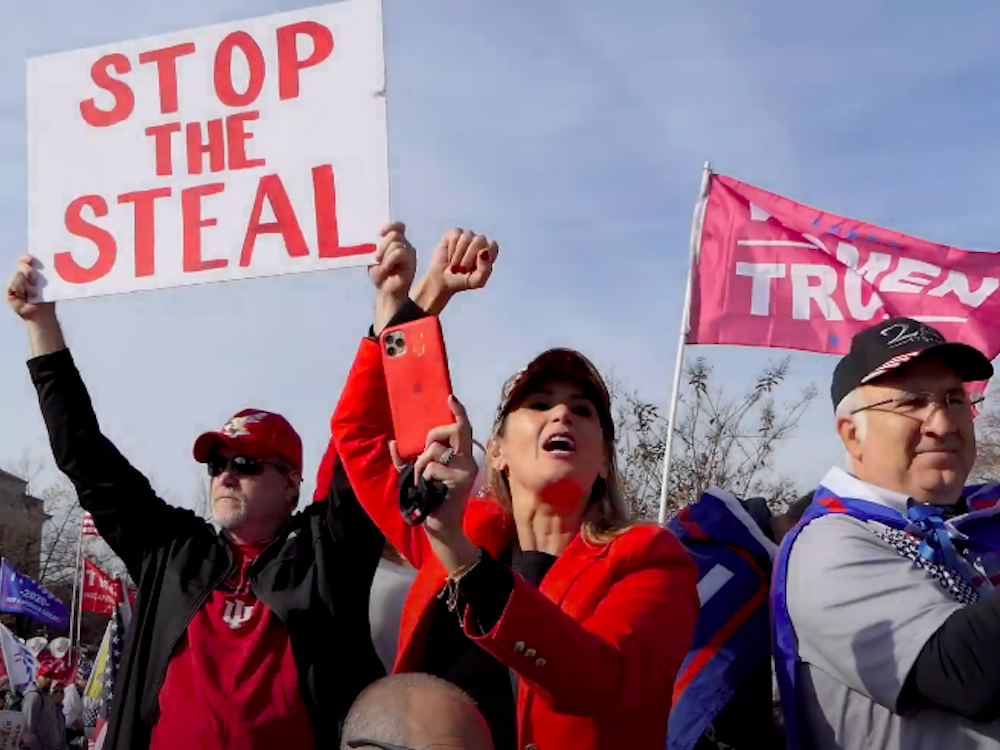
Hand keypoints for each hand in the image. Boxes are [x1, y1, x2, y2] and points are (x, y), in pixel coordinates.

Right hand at [6, 254, 53, 321]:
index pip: (25, 259)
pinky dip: (21, 291)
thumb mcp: (48, 284)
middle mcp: (22, 275)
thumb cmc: (46, 298)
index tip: (31, 260)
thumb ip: (46, 274)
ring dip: (28, 286)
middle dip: (30, 272)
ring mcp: (14, 282)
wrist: (41, 313)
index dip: (27, 258)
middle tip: (35, 282)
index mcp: (32, 271)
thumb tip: (53, 263)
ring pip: (18, 275)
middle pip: (22, 265)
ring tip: (33, 294)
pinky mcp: (9, 290)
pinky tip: (24, 297)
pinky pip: (14, 285)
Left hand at [370, 222, 416, 334]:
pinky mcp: (412, 262)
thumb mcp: (375, 257)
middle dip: (382, 246)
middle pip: (394, 234)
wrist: (386, 291)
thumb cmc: (380, 275)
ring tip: (382, 268)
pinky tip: (386, 270)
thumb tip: (379, 235)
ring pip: (395, 244)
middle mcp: (405, 245)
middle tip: (377, 259)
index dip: (390, 226)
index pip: (398, 227)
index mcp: (396, 242)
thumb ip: (378, 245)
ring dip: (384, 256)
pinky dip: (389, 261)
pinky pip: (398, 253)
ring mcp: (410, 253)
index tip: (380, 233)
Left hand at [389, 396, 480, 572]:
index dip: (458, 411)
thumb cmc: (430, 499)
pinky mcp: (460, 480)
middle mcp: (468, 459)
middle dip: (432, 435)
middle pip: (453, 430)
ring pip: (435, 450)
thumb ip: (405, 460)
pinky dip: (423, 475)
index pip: (463, 428)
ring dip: (421, 463)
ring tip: (422, 479)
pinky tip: (426, 487)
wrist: (441, 527)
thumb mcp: (416, 476)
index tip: (450, 397)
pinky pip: (432, 466)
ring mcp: (466, 469)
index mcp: (461, 456)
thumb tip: (392, 442)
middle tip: (423, 453)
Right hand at [411, 229, 498, 315]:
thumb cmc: (461, 281)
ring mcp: (467, 236)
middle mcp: (479, 242)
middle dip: (469, 256)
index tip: (475, 266)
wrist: (441, 281)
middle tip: (462, 269)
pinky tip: (449, 257)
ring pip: (467, 236)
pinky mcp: (454, 233)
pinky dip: (451, 249)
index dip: (484, 255)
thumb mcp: (475, 281)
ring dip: (458, 255)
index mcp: (489, 252)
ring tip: (454, 265)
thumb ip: (484, 270)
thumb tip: (484, 252)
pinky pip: (455, 236)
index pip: (492, 245)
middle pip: (480, 239)